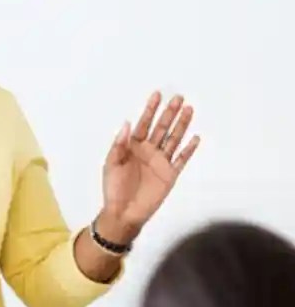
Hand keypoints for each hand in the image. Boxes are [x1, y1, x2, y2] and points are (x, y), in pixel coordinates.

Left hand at [100, 91, 200, 239]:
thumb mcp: (111, 164)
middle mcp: (149, 151)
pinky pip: (181, 159)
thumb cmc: (113, 188)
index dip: (150, 110)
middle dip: (170, 113)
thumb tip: (127, 124)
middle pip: (162, 128)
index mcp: (133, 147)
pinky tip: (195, 138)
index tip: (157, 94)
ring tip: (190, 110)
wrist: (123, 212)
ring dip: (182, 125)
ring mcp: (161, 162)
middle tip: (179, 97)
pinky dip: (188, 149)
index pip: (144, 124)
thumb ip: (119, 145)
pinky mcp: (170, 174)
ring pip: (174, 139)